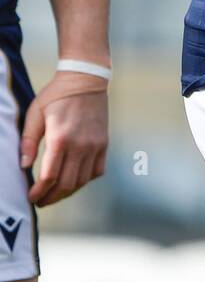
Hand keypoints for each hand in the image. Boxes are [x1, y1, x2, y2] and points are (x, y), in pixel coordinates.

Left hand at [21, 70, 108, 206]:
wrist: (85, 80)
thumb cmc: (55, 95)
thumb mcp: (35, 113)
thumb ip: (28, 141)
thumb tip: (23, 166)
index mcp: (60, 138)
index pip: (49, 176)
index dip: (39, 192)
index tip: (31, 197)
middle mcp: (80, 145)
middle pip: (66, 184)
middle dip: (51, 197)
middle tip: (41, 201)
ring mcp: (95, 146)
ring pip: (82, 181)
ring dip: (67, 192)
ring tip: (55, 193)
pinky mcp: (104, 144)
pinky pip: (96, 172)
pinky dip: (84, 180)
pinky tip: (74, 180)